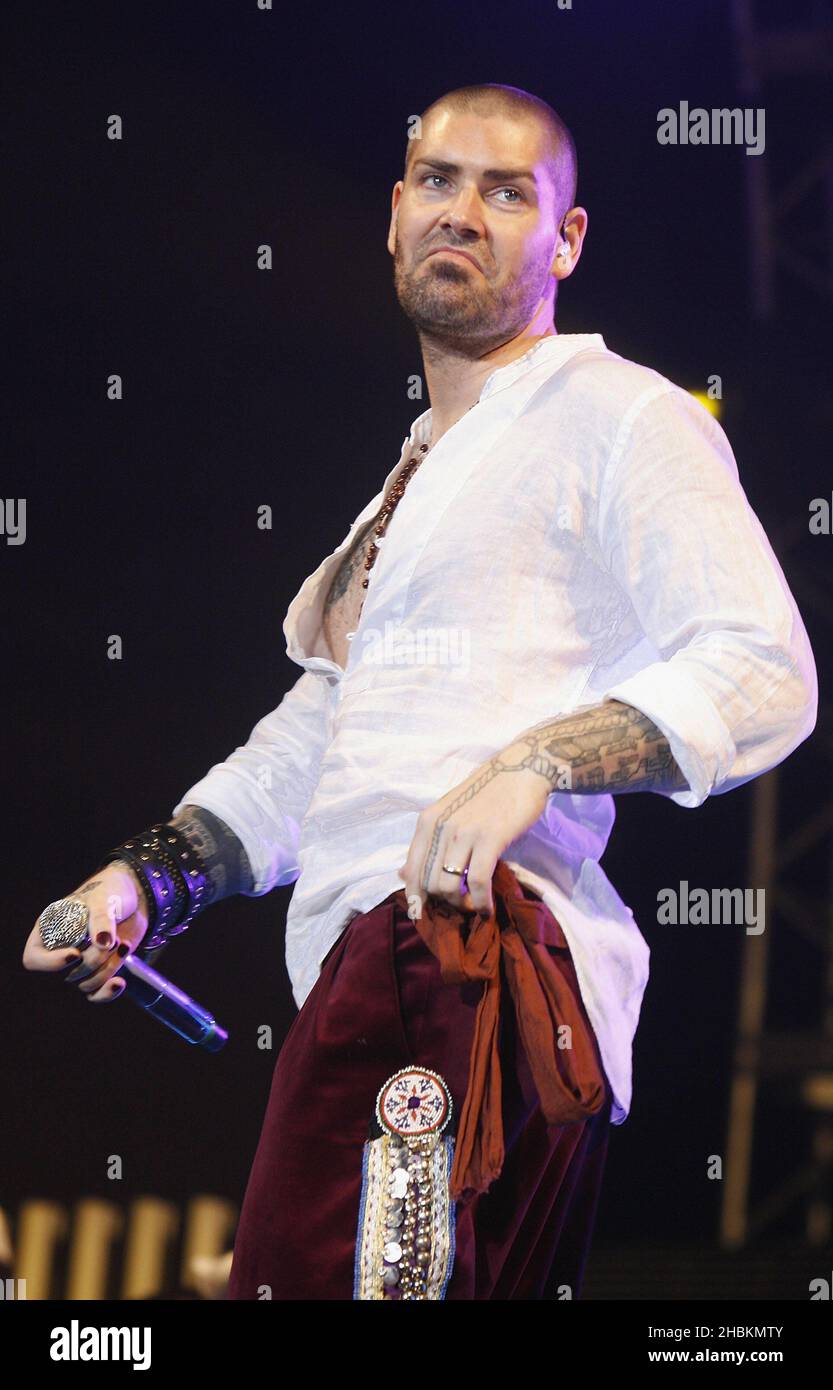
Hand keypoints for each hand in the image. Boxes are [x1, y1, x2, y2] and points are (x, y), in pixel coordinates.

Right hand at [23, 861, 149, 1002]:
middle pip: (66, 974)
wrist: (134, 899)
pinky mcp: (98, 971)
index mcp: (49, 929)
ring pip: (85, 984)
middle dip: (94, 960)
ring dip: (108, 968)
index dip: (51, 962)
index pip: (34, 958)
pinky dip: (108, 992)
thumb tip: (102, 943)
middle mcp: (60, 950)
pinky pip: (96, 994)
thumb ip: (101, 918)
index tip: (76, 954)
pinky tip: (120, 982)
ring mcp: (79, 964)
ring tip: (122, 944)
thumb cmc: (109, 891)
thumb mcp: (104, 898)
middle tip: (114, 939)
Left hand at [396, 742, 550, 919]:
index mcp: (427, 821)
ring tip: (473, 906)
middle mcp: (440, 827)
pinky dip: (481, 902)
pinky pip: (478, 882)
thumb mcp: (448, 813)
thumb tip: (402, 874)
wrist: (520, 769)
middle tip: (460, 905)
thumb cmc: (486, 793)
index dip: (416, 898)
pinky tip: (487, 909)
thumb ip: (427, 843)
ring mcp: (464, 833)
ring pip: (449, 886)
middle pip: (429, 883)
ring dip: (461, 905)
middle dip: (443, 903)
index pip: (411, 870)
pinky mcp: (490, 838)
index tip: (426, 912)